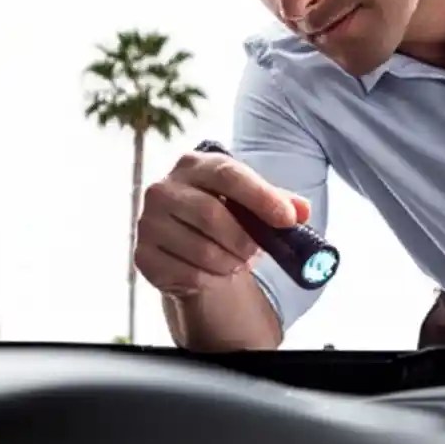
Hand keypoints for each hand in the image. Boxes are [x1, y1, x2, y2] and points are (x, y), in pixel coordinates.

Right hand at [135, 151, 308, 297]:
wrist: (184, 245)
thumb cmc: (223, 216)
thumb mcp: (251, 203)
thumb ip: (278, 202)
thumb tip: (301, 210)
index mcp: (192, 165)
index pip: (227, 174)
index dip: (260, 197)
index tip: (288, 219)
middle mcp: (162, 188)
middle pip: (212, 214)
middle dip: (245, 240)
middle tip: (258, 252)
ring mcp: (148, 222)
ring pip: (202, 250)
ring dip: (230, 263)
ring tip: (235, 261)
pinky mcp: (143, 255)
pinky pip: (187, 273)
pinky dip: (210, 278)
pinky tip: (211, 271)